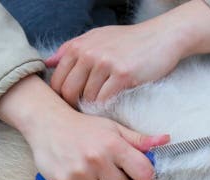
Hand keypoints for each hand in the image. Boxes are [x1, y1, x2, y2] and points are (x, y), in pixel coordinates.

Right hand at [0, 75, 168, 179]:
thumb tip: (166, 140)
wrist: (47, 123)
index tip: (140, 178)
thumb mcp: (114, 128)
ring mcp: (79, 173)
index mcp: (114, 145)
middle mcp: (97, 160)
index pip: (144, 174)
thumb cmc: (86, 128)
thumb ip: (139, 140)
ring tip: (95, 174)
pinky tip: (81, 176)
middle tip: (113, 175)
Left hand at [46, 23, 182, 104]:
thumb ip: (72, 48)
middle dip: (73, 105)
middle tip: (82, 113)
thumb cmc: (129, 40)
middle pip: (68, 91)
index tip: (70, 104)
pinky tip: (111, 105)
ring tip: (99, 110)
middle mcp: (89, 53)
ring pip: (86, 97)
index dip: (60, 96)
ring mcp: (105, 64)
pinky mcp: (122, 75)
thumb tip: (48, 62)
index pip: (57, 79)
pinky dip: (105, 106)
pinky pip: (104, 100)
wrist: (161, 37)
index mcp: (79, 46)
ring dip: (92, 107)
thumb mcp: (97, 37)